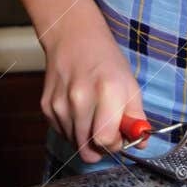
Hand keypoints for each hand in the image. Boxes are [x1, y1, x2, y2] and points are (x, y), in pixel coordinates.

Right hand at [39, 1, 145, 163]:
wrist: (74, 38)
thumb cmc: (106, 62)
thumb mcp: (130, 85)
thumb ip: (136, 116)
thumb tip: (141, 144)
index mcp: (106, 91)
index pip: (105, 140)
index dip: (114, 145)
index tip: (119, 138)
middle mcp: (79, 98)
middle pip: (87, 148)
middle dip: (100, 146)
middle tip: (107, 131)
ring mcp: (59, 103)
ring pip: (74, 143)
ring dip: (85, 138)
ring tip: (93, 115)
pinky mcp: (46, 106)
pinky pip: (61, 133)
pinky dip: (72, 129)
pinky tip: (79, 110)